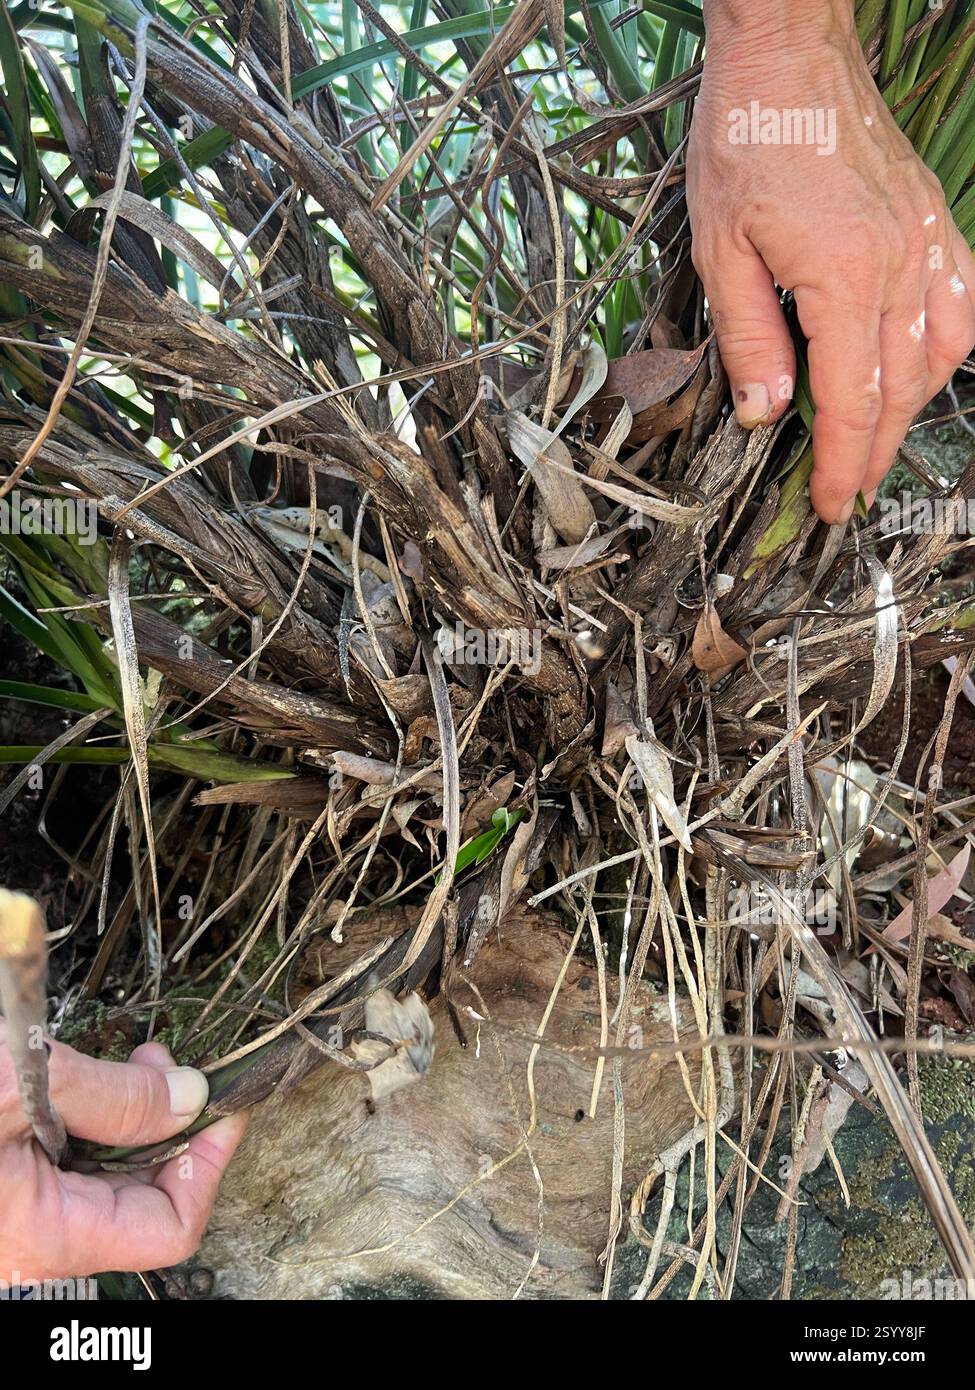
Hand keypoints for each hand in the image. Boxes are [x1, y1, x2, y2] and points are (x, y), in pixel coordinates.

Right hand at [0, 1026, 246, 1280]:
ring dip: (138, 1116)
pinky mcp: (13, 1188)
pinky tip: (99, 1077)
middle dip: (174, 1126)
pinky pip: (75, 1166)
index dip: (207, 1165)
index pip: (170, 1229)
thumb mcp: (31, 1084)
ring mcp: (25, 1215)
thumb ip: (116, 1098)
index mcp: (49, 1234)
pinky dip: (100, 1120)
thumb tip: (192, 1096)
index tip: (224, 1104)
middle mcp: (39, 1239)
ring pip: (113, 1178)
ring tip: (139, 1061)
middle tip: (171, 1065)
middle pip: (147, 1199)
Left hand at [687, 0, 974, 521]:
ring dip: (911, 409)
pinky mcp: (931, 220)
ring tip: (877, 444)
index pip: (851, 401)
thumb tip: (764, 411)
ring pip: (941, 353)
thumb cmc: (747, 138)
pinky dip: (946, 350)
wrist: (790, 54)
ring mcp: (926, 240)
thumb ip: (747, 339)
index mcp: (844, 279)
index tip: (830, 504)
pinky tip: (921, 370)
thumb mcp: (721, 249)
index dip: (842, 463)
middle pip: (900, 389)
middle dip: (874, 452)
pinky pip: (961, 303)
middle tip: (848, 493)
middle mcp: (900, 265)